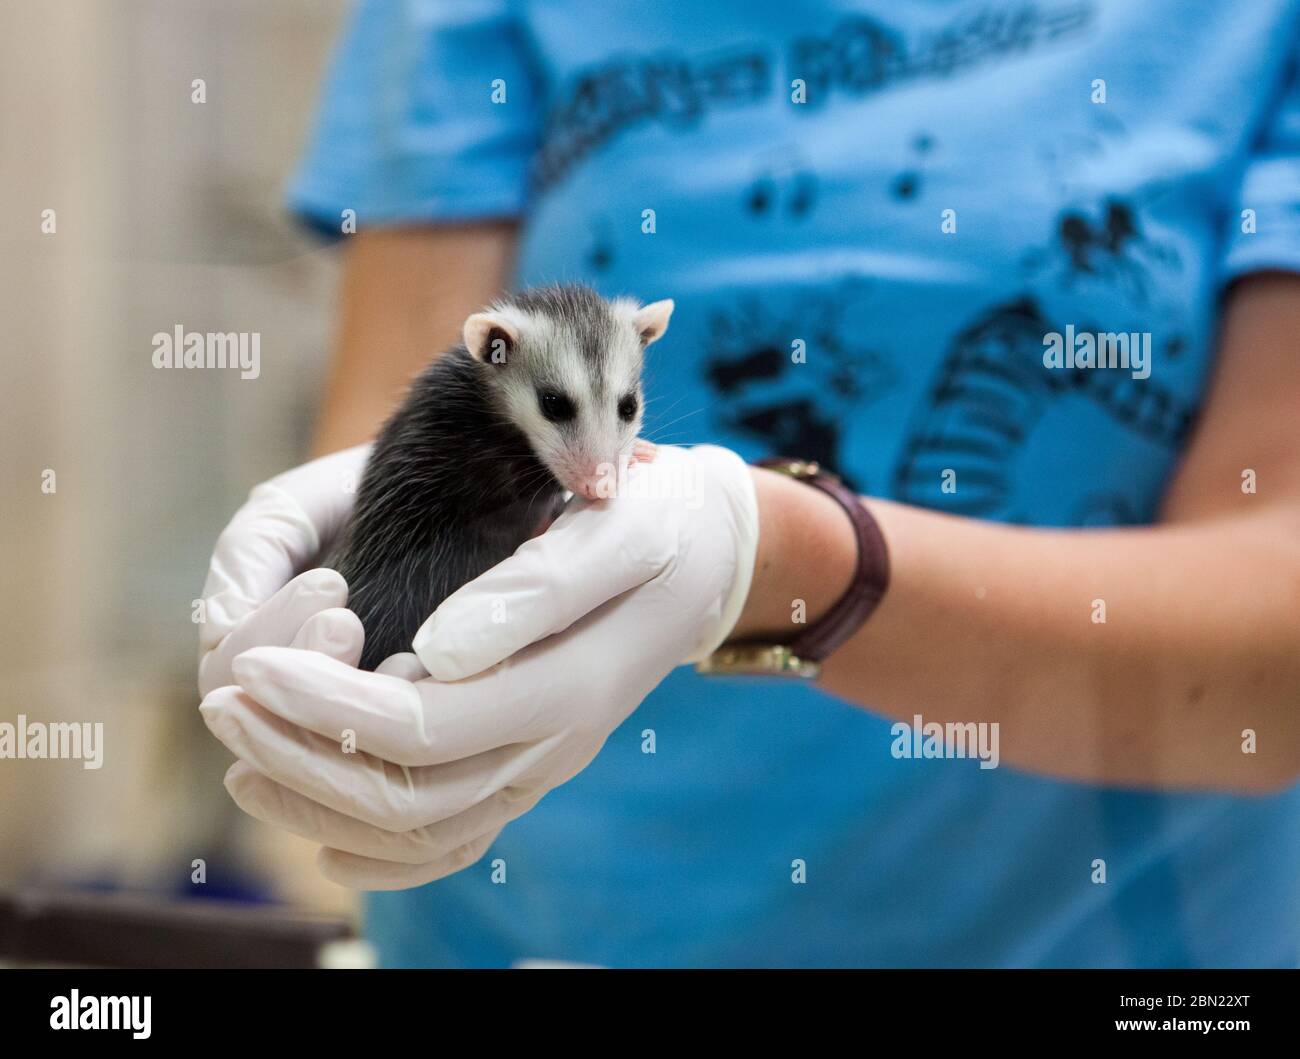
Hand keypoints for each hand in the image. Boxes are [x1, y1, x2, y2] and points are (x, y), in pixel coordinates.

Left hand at [200, 445, 758, 888]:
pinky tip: (322, 834)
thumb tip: (435, 651)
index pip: (422, 728)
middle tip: (229, 702)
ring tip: (244, 753)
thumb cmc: (655, 528)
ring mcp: (539, 765)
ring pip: (417, 830)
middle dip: (300, 756)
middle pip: (407, 795)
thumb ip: (536, 590)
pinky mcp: (527, 765)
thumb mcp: (615, 530)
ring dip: (320, 800)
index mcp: (565, 689)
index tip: (254, 665)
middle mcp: (550, 747)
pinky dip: (377, 852)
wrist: (704, 560)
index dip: (326, 707)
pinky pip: (449, 843)